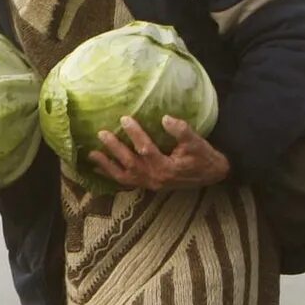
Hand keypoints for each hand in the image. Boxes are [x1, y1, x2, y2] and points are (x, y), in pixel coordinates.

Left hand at [89, 116, 230, 191]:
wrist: (212, 175)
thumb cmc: (204, 157)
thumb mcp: (196, 142)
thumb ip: (181, 130)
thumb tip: (165, 118)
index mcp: (167, 168)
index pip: (146, 149)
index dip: (135, 134)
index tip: (124, 119)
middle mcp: (155, 178)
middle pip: (130, 164)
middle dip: (114, 149)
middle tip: (102, 134)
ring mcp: (151, 184)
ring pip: (124, 177)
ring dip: (107, 166)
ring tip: (92, 154)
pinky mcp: (149, 185)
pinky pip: (127, 182)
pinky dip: (112, 175)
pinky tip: (100, 168)